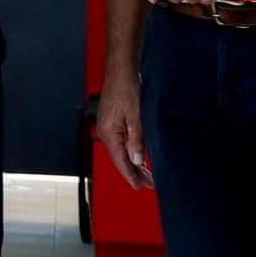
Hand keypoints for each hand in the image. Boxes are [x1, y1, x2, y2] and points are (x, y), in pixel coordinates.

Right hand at [96, 68, 150, 188]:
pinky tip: (140, 155)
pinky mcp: (114, 120)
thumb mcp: (136, 116)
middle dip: (134, 172)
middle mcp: (106, 131)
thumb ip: (136, 140)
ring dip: (134, 162)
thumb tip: (137, 159)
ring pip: (122, 150)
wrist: (122, 69)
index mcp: (109, 133)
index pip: (120, 161)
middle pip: (120, 158)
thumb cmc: (127, 88)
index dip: (131, 175)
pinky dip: (132, 151)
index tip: (140, 187)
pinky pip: (122, 141)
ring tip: (147, 174)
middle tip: (149, 184)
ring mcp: (109, 126)